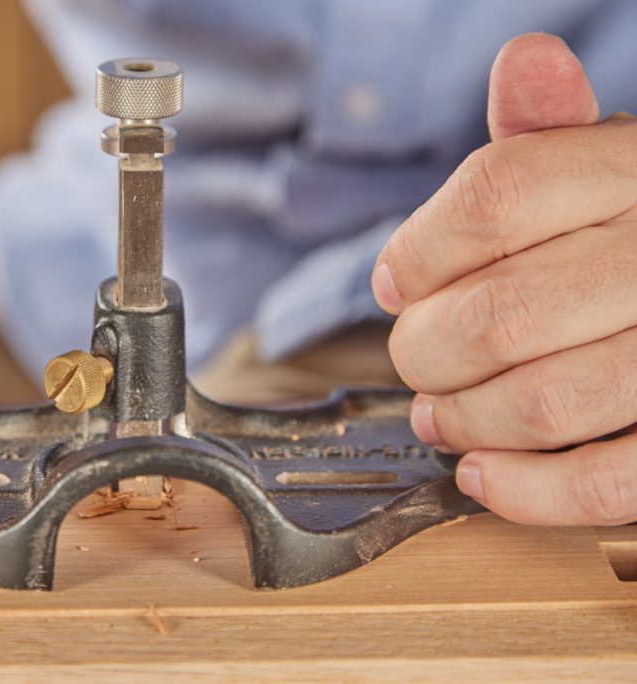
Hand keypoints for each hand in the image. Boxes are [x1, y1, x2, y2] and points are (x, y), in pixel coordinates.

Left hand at [373, 33, 636, 524]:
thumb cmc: (631, 230)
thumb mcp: (598, 167)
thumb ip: (546, 136)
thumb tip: (525, 60)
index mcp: (634, 176)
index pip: (497, 197)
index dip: (418, 251)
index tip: (392, 281)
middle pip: (499, 314)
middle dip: (425, 350)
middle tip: (412, 357)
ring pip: (544, 403)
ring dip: (463, 421)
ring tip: (439, 415)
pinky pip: (607, 483)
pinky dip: (527, 491)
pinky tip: (483, 473)